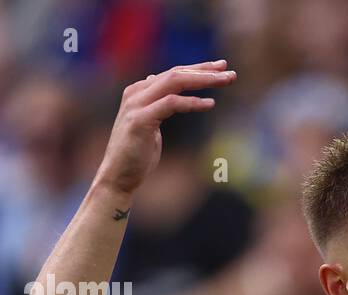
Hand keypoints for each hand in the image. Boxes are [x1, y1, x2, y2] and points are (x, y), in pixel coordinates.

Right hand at [94, 60, 236, 197]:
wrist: (118, 175)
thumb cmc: (136, 153)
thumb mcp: (148, 122)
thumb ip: (153, 102)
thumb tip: (154, 81)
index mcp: (139, 91)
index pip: (173, 73)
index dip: (198, 68)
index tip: (221, 67)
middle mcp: (137, 93)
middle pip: (176, 73)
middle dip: (204, 71)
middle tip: (229, 72)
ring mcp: (137, 105)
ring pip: (174, 82)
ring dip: (203, 80)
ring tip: (226, 81)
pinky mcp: (141, 120)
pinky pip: (171, 104)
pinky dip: (192, 102)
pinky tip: (210, 104)